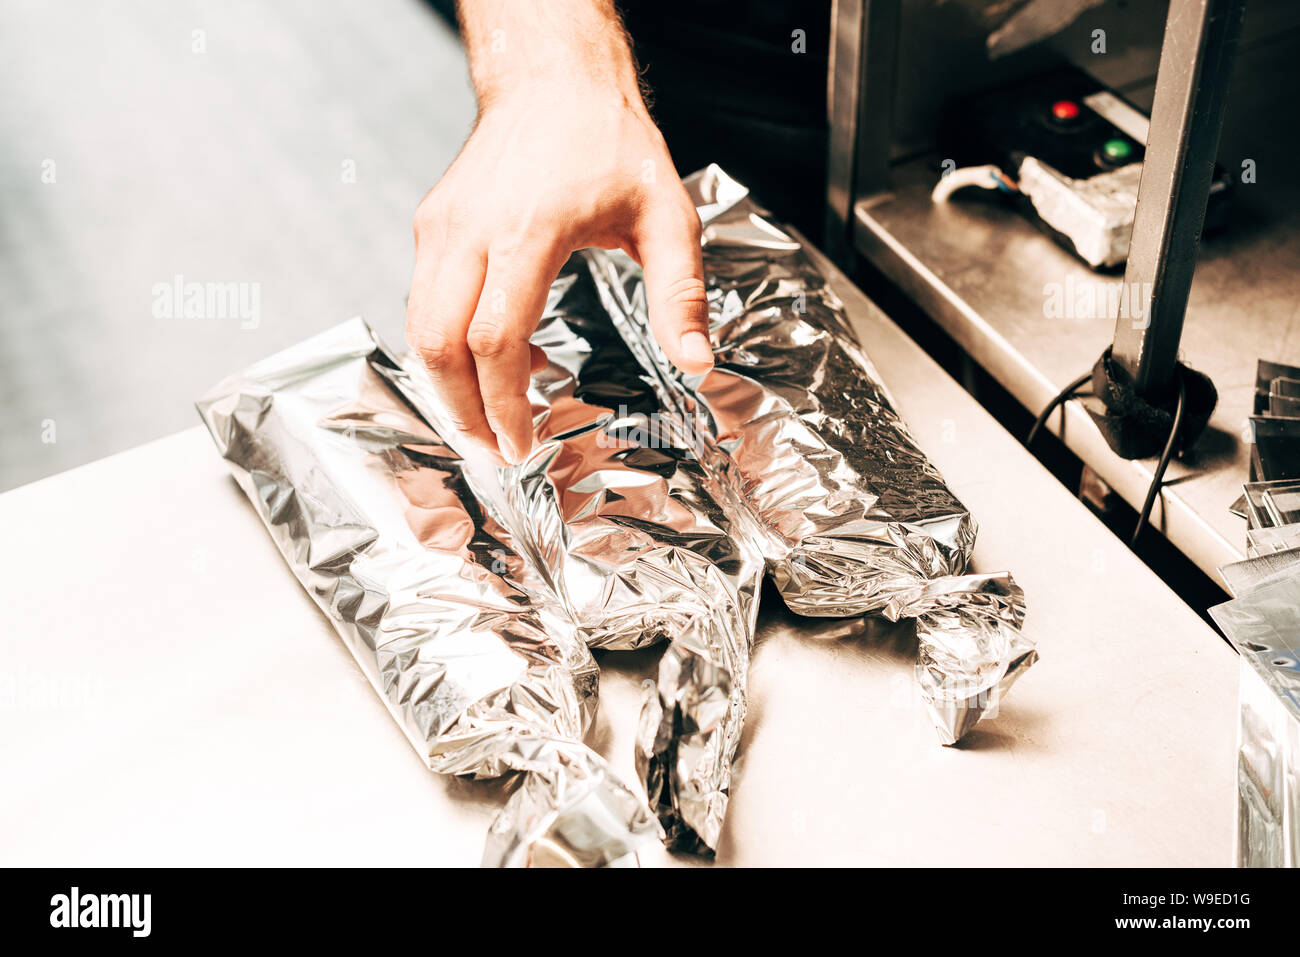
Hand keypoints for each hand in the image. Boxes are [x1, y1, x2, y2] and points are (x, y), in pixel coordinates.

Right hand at [406, 87, 710, 464]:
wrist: (553, 80)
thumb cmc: (608, 142)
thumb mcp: (666, 216)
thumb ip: (680, 294)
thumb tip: (696, 363)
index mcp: (529, 231)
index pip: (495, 340)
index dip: (503, 404)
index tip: (522, 443)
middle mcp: (471, 230)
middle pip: (438, 345)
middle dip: (462, 411)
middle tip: (496, 449)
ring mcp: (441, 227)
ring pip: (418, 328)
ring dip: (446, 385)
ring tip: (486, 420)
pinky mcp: (431, 225)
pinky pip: (422, 302)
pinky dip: (444, 348)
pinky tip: (488, 365)